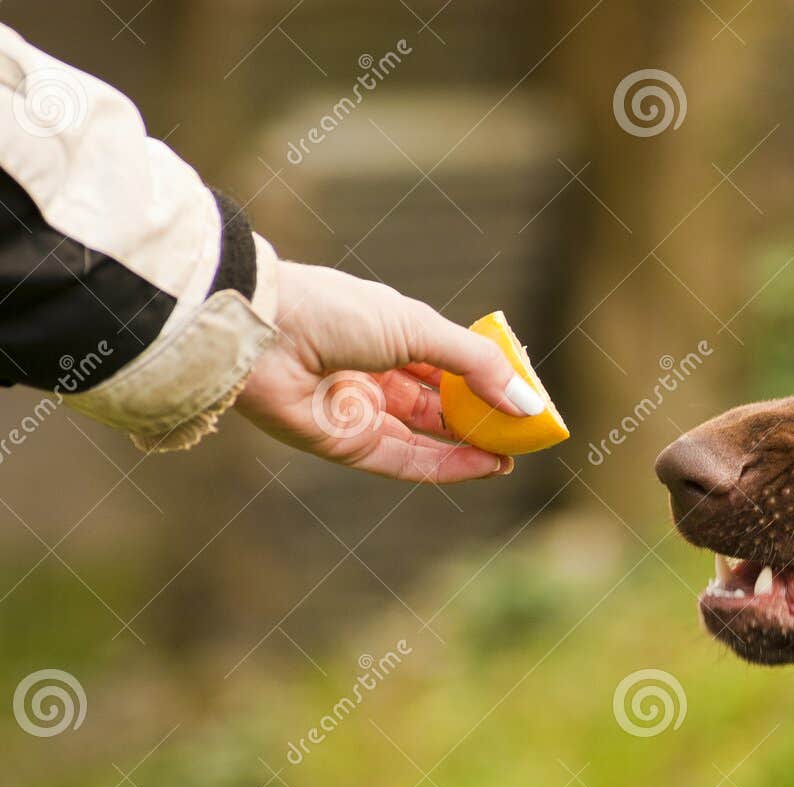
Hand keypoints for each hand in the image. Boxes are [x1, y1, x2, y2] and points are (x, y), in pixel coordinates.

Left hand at [235, 262, 540, 481]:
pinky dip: (448, 466)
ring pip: (429, 439)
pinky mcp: (348, 445)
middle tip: (526, 433)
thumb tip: (527, 400)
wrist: (263, 329)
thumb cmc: (335, 310)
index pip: (449, 368)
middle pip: (442, 408)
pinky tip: (485, 464)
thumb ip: (475, 364)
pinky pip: (407, 462)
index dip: (487, 383)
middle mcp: (376, 376)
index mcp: (390, 336)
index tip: (523, 397)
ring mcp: (362, 413)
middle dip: (485, 421)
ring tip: (513, 453)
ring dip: (473, 449)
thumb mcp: (419, 328)